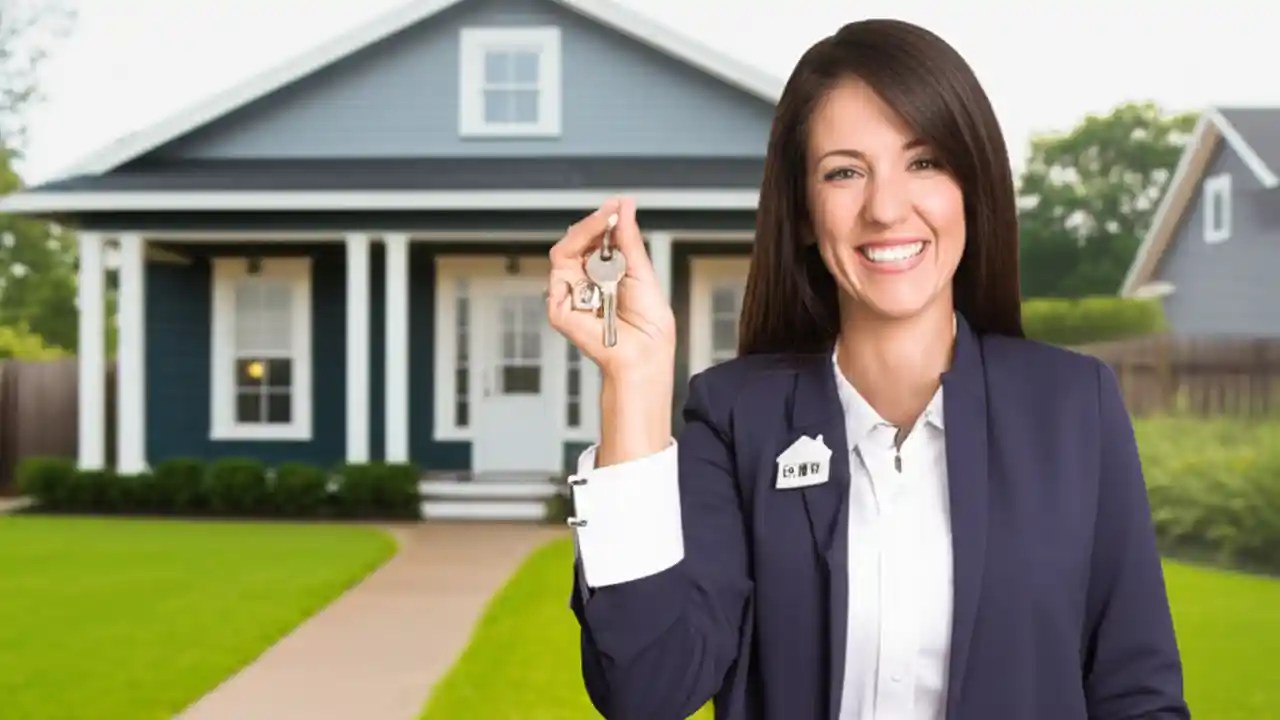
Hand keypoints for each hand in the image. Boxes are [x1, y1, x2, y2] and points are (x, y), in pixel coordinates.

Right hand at [546, 197, 675, 384]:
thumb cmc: (647, 325)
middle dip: (594, 223)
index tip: (617, 205)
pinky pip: (560, 273)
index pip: (595, 240)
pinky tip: (598, 254)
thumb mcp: (641, 270)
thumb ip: (629, 239)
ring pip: (564, 251)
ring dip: (586, 233)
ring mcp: (570, 294)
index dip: (604, 221)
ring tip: (605, 223)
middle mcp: (584, 282)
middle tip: (610, 211)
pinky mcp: (560, 307)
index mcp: (604, 274)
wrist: (645, 353)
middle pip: (577, 241)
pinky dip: (577, 257)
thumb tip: (624, 207)